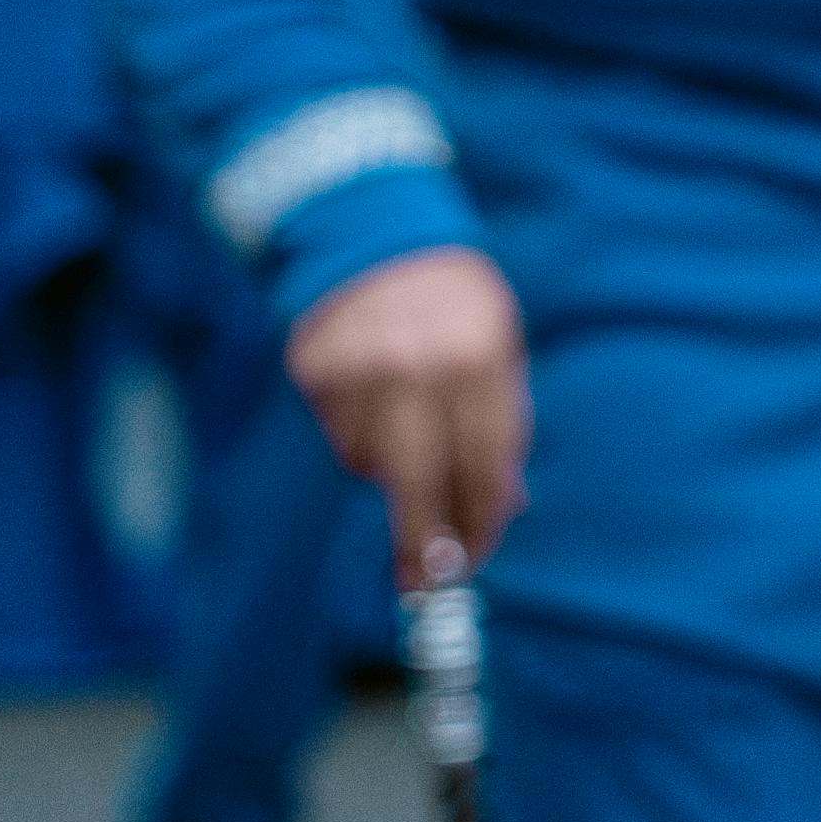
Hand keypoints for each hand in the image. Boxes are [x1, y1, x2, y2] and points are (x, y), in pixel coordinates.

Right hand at [289, 245, 530, 585]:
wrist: (376, 236)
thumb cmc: (454, 302)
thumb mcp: (500, 345)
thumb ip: (504, 422)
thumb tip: (505, 505)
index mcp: (479, 355)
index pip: (485, 463)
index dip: (480, 520)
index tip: (474, 557)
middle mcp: (417, 366)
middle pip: (420, 483)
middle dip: (425, 542)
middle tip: (427, 585)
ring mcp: (359, 370)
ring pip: (372, 466)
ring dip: (393, 475)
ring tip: (406, 434)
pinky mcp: (315, 372)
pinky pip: (341, 440)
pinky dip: (361, 442)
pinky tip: (374, 409)